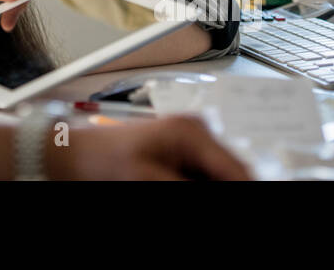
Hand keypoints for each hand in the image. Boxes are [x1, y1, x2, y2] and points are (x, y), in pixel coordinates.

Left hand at [53, 115, 250, 180]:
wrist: (76, 155)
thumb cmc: (104, 160)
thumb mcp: (150, 180)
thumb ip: (190, 189)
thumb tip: (229, 187)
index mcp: (193, 132)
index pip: (237, 171)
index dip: (244, 189)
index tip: (257, 202)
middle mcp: (197, 132)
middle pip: (230, 174)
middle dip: (226, 190)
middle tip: (182, 188)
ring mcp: (191, 143)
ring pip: (217, 177)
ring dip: (209, 188)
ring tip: (172, 184)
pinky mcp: (182, 154)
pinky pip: (201, 176)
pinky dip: (196, 185)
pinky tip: (174, 186)